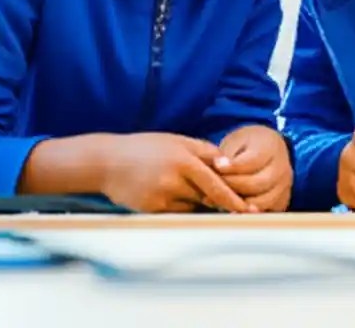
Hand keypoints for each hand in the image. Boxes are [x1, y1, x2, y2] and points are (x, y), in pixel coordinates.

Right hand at [98, 133, 250, 212]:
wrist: (105, 162)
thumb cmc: (145, 148)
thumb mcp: (176, 141)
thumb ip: (204, 151)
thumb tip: (229, 162)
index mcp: (184, 160)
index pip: (216, 184)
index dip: (234, 199)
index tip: (249, 209)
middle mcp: (174, 180)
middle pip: (207, 197)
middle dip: (221, 202)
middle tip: (238, 208)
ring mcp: (161, 197)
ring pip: (193, 206)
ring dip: (198, 202)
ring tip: (182, 188)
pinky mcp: (151, 209)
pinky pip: (177, 213)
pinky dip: (181, 207)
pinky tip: (169, 195)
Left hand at [215, 125, 291, 212]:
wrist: (267, 150)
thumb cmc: (247, 146)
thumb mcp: (235, 142)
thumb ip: (226, 155)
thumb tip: (217, 167)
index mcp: (270, 147)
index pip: (252, 161)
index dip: (232, 166)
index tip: (217, 166)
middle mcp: (282, 167)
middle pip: (257, 184)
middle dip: (232, 187)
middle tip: (214, 186)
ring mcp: (284, 186)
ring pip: (262, 202)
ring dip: (239, 203)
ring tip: (220, 201)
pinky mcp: (281, 201)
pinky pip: (266, 212)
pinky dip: (249, 214)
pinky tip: (233, 211)